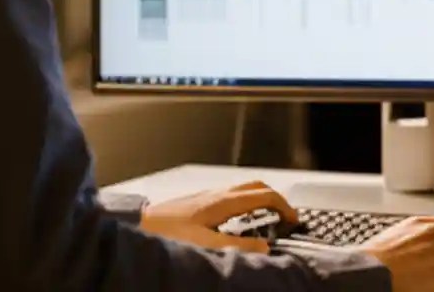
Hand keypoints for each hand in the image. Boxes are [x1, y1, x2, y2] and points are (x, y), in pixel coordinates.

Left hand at [140, 180, 297, 253]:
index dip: (284, 206)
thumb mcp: (208, 243)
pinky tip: (236, 223)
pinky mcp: (199, 201)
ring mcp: (208, 195)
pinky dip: (244, 205)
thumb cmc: (168, 232)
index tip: (293, 219)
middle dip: (275, 198)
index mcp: (225, 201)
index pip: (265, 195)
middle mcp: (218, 194)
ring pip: (243, 190)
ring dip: (259, 200)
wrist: (140, 225)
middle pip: (257, 186)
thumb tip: (264, 247)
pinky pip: (230, 197)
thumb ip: (238, 245)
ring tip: (265, 219)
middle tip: (284, 215)